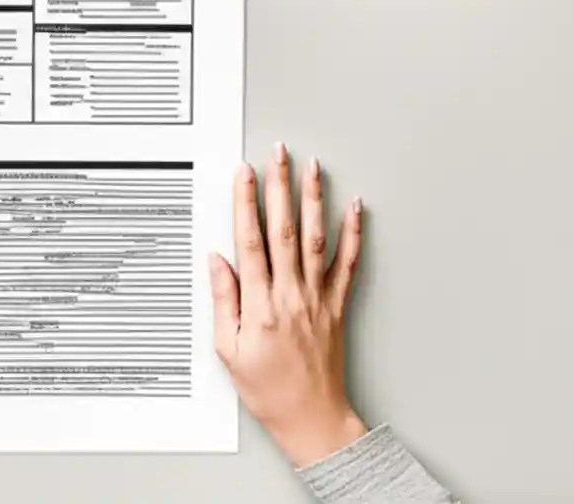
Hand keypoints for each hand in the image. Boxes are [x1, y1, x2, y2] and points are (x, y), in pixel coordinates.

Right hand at [209, 143, 367, 467]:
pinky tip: (355, 208)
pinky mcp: (337, 306)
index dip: (246, 203)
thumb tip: (218, 262)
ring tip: (312, 168)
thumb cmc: (268, 391)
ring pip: (316, 239)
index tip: (243, 174)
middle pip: (284, 230)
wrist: (313, 418)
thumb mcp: (229, 351)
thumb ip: (224, 302)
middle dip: (279, 187)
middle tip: (278, 155)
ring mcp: (318, 298)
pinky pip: (347, 264)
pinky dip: (353, 234)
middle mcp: (291, 295)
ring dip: (314, 199)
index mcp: (260, 305)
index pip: (250, 242)